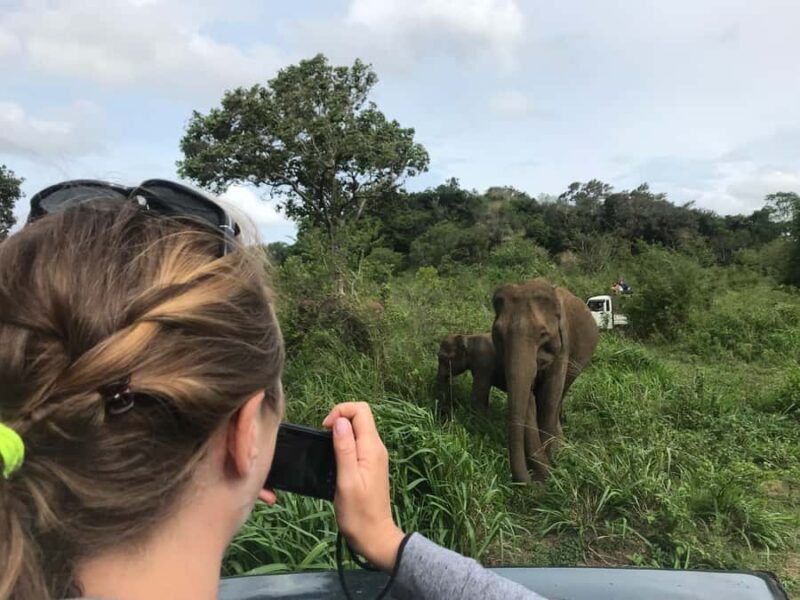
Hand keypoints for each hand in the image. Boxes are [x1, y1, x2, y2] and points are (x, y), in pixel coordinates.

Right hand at [322, 402, 404, 571]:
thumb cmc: (358, 512)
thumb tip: (340, 421)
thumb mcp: (347, 480)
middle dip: (340, 418)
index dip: (341, 412)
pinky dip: (344, 443)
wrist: (374, 536)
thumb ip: (344, 449)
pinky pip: (358, 443)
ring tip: (326, 449)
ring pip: (359, 429)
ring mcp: (375, 456)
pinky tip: (334, 458)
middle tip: (324, 437)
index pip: (361, 410)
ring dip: (341, 431)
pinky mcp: (370, 465)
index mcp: (372, 447)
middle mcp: (377, 447)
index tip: (325, 429)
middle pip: (361, 416)